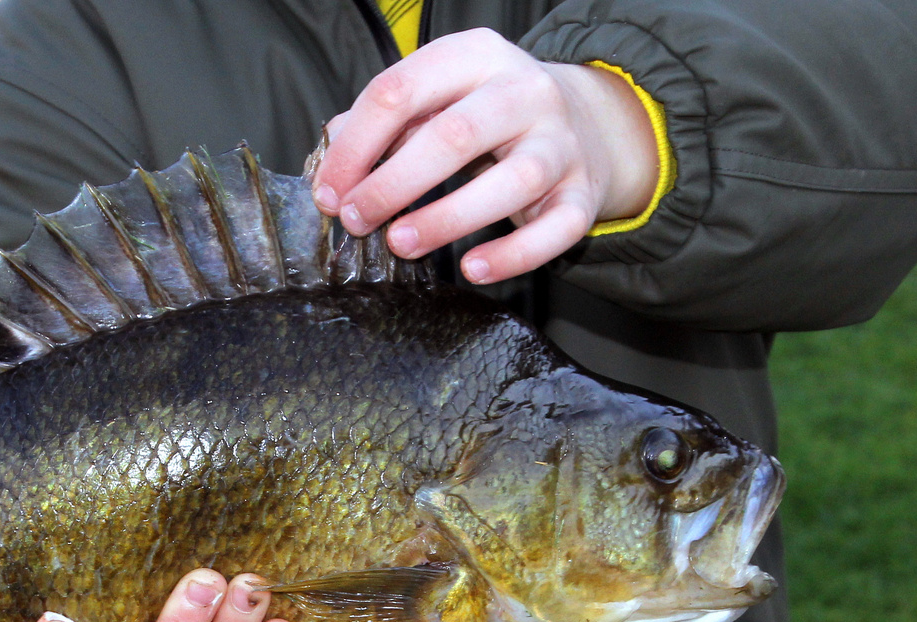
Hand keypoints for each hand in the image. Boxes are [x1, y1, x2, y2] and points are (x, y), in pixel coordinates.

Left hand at [311, 27, 659, 283]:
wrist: (587, 121)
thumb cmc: (487, 116)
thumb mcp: (436, 100)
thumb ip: (383, 126)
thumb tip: (331, 168)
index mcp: (475, 56)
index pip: (400, 91)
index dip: (355, 146)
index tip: (329, 192)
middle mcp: (525, 91)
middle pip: (454, 134)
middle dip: (393, 183)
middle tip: (356, 220)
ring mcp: (561, 142)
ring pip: (512, 181)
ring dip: (447, 219)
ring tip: (401, 244)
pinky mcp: (583, 193)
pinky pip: (557, 229)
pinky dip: (515, 254)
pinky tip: (474, 269)